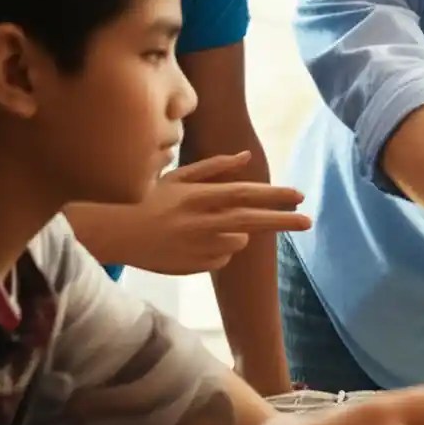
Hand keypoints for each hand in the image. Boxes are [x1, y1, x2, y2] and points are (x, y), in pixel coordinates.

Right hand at [115, 152, 310, 273]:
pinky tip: (194, 242)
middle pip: (252, 221)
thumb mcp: (178, 176)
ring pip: (239, 240)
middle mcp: (201, 222)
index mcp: (198, 196)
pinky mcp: (195, 267)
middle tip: (308, 222)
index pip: (245, 194)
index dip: (274, 195)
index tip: (299, 195)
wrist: (115, 234)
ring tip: (203, 226)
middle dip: (284, 221)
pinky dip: (218, 249)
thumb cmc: (148, 198)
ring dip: (234, 232)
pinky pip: (223, 257)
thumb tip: (247, 157)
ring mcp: (198, 247)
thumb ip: (215, 168)